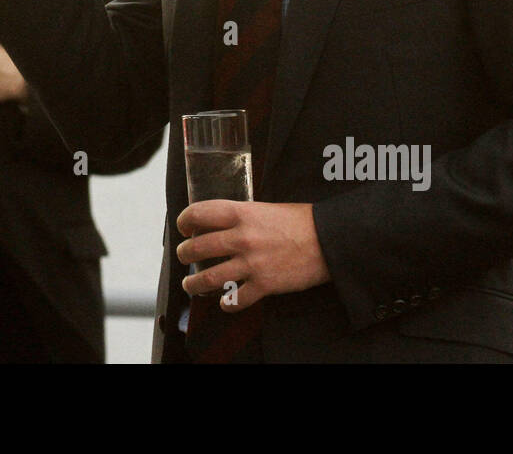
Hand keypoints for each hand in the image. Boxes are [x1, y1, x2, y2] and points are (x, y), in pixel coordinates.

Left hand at [175, 201, 330, 310]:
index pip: (199, 214)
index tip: (183, 227)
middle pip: (196, 247)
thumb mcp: (266, 208)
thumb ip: (243, 216)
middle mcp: (241, 237)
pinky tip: (225, 302)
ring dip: (193, 283)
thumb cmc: (301, 221)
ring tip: (190, 284)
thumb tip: (223, 223)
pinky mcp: (263, 285)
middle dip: (183, 254)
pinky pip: (235, 299)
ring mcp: (251, 263)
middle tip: (183, 256)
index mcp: (241, 213)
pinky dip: (226, 303)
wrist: (329, 240)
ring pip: (207, 278)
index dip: (184, 220)